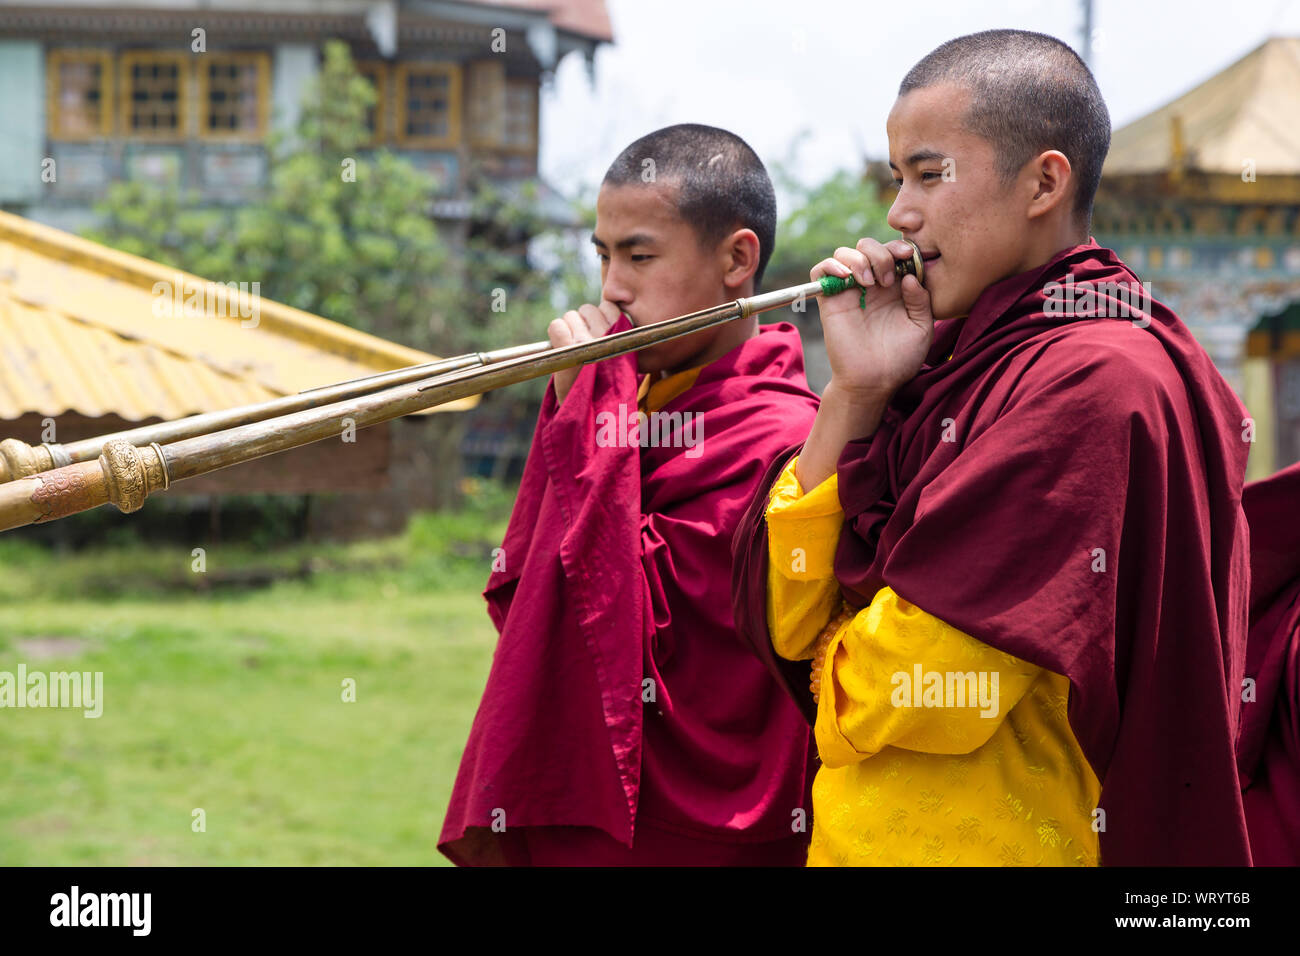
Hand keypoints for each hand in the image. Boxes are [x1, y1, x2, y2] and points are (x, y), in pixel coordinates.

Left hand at [547, 301, 622, 404]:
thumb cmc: (607, 386)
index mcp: (626, 336)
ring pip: (571, 315)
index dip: (600, 318)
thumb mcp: (623, 358)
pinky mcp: (569, 348)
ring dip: (569, 328)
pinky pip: (557, 325)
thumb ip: (615, 332)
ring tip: (573, 348)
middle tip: (583, 343)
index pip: (609, 306)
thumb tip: (596, 311)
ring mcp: (588, 341)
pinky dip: (556, 334)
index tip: (598, 334)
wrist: (593, 414)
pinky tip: (561, 347)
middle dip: (583, 322)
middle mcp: (609, 335)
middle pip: (588, 309)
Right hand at [810, 238, 934, 400]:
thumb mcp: (922, 327)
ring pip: (845, 253)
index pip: (893, 252)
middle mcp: (871, 285)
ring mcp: (849, 291)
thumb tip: (910, 276)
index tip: (907, 256)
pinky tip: (846, 277)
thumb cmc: (900, 359)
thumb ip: (921, 299)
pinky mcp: (829, 300)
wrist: (873, 382)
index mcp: (894, 288)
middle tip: (887, 278)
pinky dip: (831, 265)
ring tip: (869, 281)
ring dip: (859, 258)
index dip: (900, 247)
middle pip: (869, 246)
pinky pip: (820, 270)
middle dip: (880, 252)